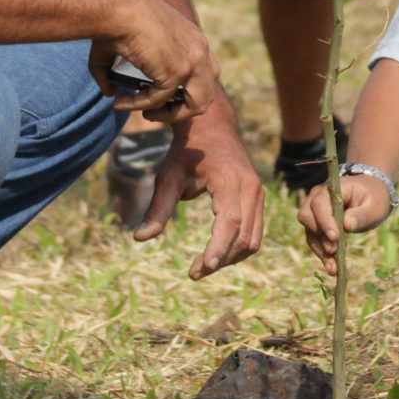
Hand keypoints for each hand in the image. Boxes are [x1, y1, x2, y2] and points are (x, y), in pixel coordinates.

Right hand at [87, 0, 221, 125]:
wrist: (118, 5)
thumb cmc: (118, 17)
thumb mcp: (125, 45)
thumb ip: (114, 71)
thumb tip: (110, 93)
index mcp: (193, 38)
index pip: (205, 70)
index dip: (188, 88)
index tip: (163, 96)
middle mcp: (199, 50)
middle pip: (207, 91)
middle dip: (183, 107)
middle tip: (157, 110)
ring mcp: (192, 62)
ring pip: (197, 104)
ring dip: (171, 115)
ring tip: (146, 114)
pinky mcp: (176, 72)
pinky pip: (158, 100)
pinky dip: (139, 106)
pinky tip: (121, 104)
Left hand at [134, 116, 265, 278]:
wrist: (212, 125)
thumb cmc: (187, 151)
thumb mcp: (169, 176)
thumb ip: (158, 208)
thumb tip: (140, 238)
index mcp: (229, 180)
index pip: (229, 222)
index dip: (218, 248)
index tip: (201, 269)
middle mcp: (250, 187)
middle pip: (244, 237)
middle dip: (220, 260)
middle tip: (193, 273)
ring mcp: (258, 193)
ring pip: (253, 239)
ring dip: (231, 258)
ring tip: (203, 265)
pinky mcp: (258, 198)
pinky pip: (255, 232)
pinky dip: (238, 248)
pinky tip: (216, 253)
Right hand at [297, 174, 392, 275]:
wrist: (371, 196)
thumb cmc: (374, 198)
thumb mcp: (375, 206)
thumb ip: (362, 214)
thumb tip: (347, 225)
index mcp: (333, 188)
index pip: (319, 203)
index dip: (324, 220)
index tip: (334, 237)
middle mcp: (318, 197)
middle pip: (306, 215)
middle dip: (319, 235)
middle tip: (334, 250)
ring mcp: (315, 211)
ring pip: (308, 230)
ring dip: (319, 249)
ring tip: (333, 267)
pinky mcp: (317, 225)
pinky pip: (314, 240)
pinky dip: (321, 254)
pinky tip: (332, 268)